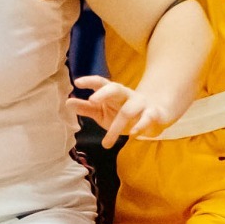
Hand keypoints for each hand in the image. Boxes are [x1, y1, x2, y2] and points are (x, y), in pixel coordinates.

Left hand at [66, 74, 188, 148]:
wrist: (157, 112)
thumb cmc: (123, 112)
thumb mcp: (103, 112)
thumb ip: (87, 108)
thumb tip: (67, 102)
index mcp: (114, 92)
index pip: (101, 83)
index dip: (90, 81)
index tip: (77, 83)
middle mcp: (127, 95)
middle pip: (116, 89)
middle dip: (104, 93)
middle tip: (92, 101)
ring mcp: (141, 103)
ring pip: (128, 111)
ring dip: (117, 127)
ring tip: (106, 143)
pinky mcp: (154, 114)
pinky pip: (148, 118)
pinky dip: (141, 126)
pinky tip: (133, 134)